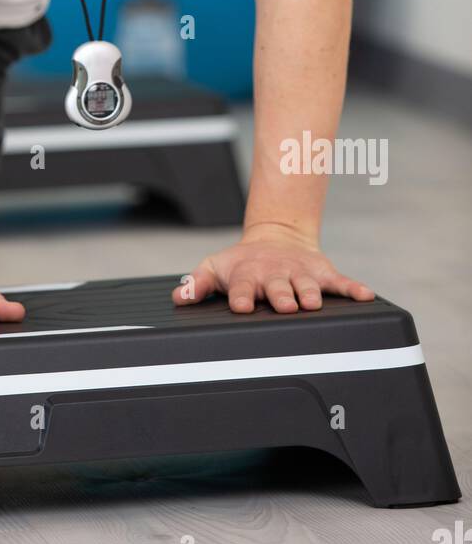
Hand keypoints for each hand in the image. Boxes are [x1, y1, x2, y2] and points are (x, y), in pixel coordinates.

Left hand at [172, 222, 375, 313]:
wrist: (276, 237)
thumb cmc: (243, 262)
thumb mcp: (216, 267)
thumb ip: (198, 283)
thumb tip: (178, 297)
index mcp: (249, 276)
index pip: (244, 288)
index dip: (243, 297)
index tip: (243, 306)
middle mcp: (275, 276)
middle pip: (279, 288)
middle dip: (281, 296)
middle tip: (285, 305)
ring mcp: (300, 274)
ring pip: (308, 286)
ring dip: (311, 293)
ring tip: (314, 302)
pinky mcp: (322, 274)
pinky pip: (341, 282)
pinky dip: (353, 288)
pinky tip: (365, 295)